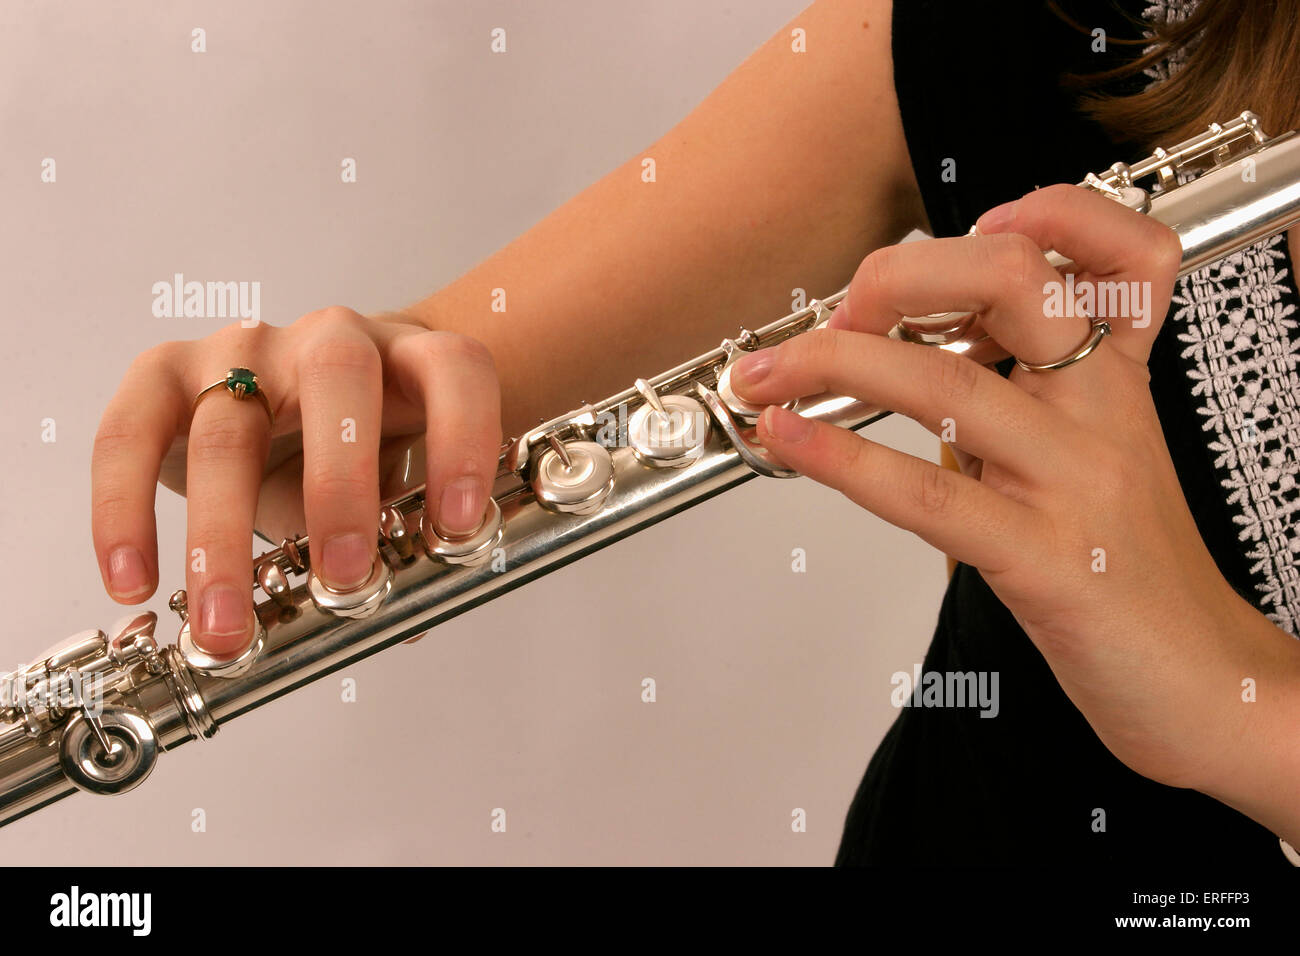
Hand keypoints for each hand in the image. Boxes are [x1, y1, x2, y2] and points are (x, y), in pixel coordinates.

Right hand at [92, 307, 501, 656]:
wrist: (312, 401)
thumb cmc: (368, 447)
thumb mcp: (397, 487)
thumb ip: (404, 541)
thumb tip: (402, 620)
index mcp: (410, 357)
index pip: (454, 372)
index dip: (464, 441)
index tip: (459, 527)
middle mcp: (330, 338)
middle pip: (338, 382)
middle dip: (341, 487)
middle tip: (344, 581)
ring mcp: (244, 349)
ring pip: (228, 422)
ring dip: (222, 533)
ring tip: (225, 626)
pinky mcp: (164, 372)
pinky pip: (128, 431)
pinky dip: (124, 509)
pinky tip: (133, 580)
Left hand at [726, 185, 1299, 800]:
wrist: (1208, 683)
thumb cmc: (1134, 569)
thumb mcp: (1092, 459)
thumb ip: (1021, 399)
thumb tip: (908, 355)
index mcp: (1116, 379)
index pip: (1121, 249)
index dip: (1046, 211)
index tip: (959, 239)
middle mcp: (1101, 412)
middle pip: (1014, 279)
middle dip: (896, 276)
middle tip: (834, 314)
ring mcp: (1075, 482)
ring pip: (948, 382)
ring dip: (832, 363)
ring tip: (764, 373)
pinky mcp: (1047, 560)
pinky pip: (930, 495)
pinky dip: (842, 458)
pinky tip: (789, 440)